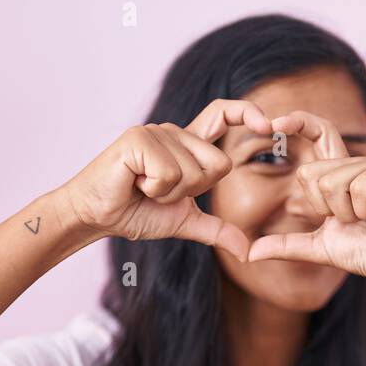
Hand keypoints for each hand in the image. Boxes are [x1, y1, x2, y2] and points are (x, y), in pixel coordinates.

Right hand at [56, 99, 274, 261]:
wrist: (96, 217)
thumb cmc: (134, 213)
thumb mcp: (183, 222)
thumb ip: (216, 230)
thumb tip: (247, 251)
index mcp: (186, 145)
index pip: (223, 114)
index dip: (247, 113)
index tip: (268, 124)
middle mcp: (174, 131)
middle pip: (219, 163)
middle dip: (195, 190)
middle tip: (160, 191)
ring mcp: (156, 131)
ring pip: (194, 172)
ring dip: (169, 193)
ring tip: (143, 187)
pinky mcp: (139, 139)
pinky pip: (169, 173)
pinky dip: (154, 189)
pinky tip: (134, 182)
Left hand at [247, 111, 365, 305]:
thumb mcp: (321, 248)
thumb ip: (287, 245)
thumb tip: (250, 253)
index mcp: (344, 174)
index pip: (318, 134)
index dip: (297, 123)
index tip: (273, 123)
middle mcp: (361, 162)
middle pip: (312, 173)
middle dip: (327, 208)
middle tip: (356, 220)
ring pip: (334, 182)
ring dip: (350, 213)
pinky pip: (360, 186)